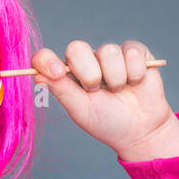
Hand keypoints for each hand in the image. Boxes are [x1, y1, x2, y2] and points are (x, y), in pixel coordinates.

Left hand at [32, 39, 174, 153]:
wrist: (141, 130)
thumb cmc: (107, 122)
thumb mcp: (81, 110)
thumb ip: (62, 90)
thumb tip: (37, 76)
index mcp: (67, 75)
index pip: (46, 58)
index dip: (47, 61)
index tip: (57, 73)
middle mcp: (86, 61)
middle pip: (76, 48)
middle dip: (89, 73)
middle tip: (97, 91)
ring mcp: (110, 55)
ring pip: (108, 51)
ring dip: (115, 78)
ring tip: (119, 90)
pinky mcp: (134, 52)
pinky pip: (131, 52)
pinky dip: (135, 72)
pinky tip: (135, 83)